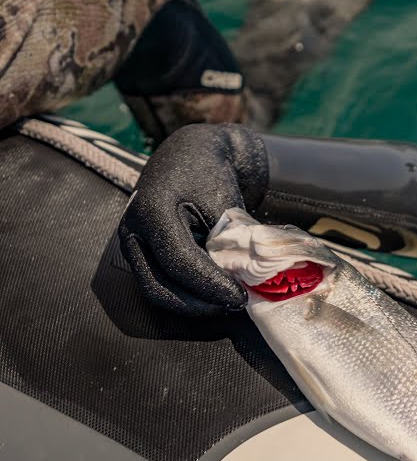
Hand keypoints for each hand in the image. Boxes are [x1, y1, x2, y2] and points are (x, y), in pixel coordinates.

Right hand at [118, 124, 269, 314]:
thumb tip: (240, 283)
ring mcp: (132, 242)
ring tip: (225, 302)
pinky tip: (212, 294)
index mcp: (153, 211)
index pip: (181, 263)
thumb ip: (228, 243)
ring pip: (156, 289)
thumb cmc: (210, 176)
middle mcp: (133, 229)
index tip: (240, 297)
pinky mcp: (139, 251)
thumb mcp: (224, 204)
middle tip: (233, 305)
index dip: (211, 286)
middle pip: (160, 286)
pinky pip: (158, 282)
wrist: (189, 155)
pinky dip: (185, 294)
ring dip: (192, 303)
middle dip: (198, 304)